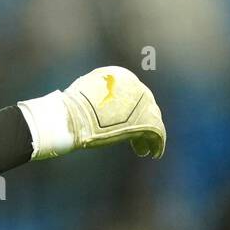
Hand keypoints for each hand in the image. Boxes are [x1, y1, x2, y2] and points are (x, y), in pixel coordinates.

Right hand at [18, 65, 165, 160]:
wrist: (72, 118)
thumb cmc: (71, 108)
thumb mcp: (86, 91)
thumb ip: (100, 94)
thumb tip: (101, 104)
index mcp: (122, 76)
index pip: (135, 94)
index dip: (133, 111)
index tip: (127, 124)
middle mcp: (136, 86)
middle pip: (146, 106)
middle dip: (142, 123)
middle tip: (136, 140)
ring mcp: (143, 104)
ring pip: (154, 120)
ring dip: (148, 136)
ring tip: (141, 150)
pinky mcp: (146, 122)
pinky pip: (158, 133)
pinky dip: (157, 144)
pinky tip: (153, 154)